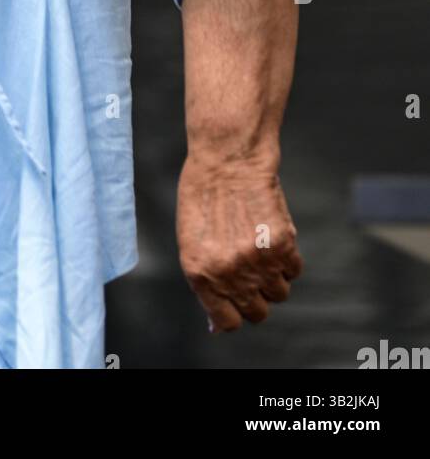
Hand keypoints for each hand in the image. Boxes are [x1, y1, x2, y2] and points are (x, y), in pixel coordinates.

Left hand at [176, 152, 302, 331]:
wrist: (227, 160)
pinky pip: (295, 270)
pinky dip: (288, 257)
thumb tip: (216, 326)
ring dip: (273, 275)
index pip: (228, 322)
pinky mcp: (282, 245)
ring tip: (258, 244)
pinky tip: (271, 233)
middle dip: (256, 296)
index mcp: (200, 274)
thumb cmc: (205, 198)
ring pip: (280, 293)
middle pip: (257, 312)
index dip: (235, 312)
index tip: (237, 299)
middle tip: (249, 269)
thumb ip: (206, 284)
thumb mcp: (192, 242)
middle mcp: (228, 274)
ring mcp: (257, 261)